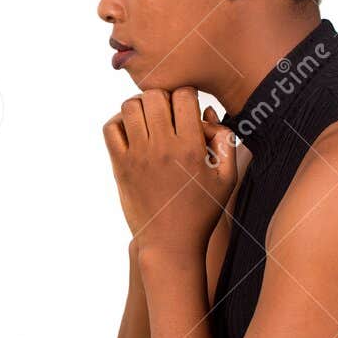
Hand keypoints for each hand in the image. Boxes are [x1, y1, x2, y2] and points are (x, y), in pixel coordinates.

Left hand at [102, 88, 235, 253]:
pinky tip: (131, 132)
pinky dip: (118, 123)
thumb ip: (225, 143)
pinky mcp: (121, 166)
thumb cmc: (202, 211)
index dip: (186, 96)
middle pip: (154, 95)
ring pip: (130, 107)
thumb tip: (209, 115)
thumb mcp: (226, 179)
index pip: (183, 96)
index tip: (187, 110)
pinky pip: (110, 129)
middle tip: (166, 112)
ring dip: (139, 107)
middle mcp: (163, 147)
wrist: (170, 242)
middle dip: (162, 97)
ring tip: (148, 120)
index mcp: (191, 147)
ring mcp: (138, 156)